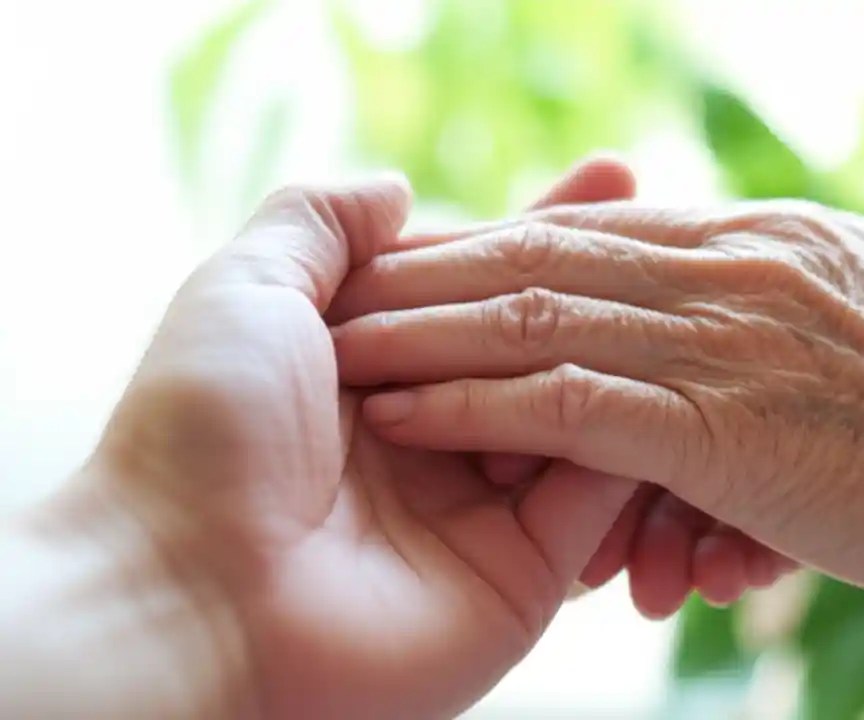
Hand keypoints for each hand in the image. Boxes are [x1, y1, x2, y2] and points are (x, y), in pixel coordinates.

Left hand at [10, 161, 638, 719]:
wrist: (191, 600)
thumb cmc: (203, 435)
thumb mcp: (247, 289)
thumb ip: (321, 223)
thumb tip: (398, 186)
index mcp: (371, 367)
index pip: (480, 285)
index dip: (538, 230)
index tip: (609, 176)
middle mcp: (435, 433)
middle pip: (546, 345)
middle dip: (608, 284)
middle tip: (666, 217)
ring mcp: (484, 506)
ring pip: (588, 411)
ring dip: (621, 352)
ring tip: (672, 296)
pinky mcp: (527, 572)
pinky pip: (600, 491)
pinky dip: (627, 436)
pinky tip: (648, 376)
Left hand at [330, 200, 863, 610]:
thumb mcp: (848, 336)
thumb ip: (759, 309)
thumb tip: (684, 319)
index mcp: (759, 240)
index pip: (592, 229)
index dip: (493, 240)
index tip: (416, 258)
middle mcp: (735, 267)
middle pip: (545, 253)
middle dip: (435, 268)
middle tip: (348, 286)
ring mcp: (728, 338)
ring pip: (538, 313)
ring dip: (429, 326)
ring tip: (345, 343)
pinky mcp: (723, 422)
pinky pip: (568, 400)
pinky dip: (476, 401)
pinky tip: (408, 409)